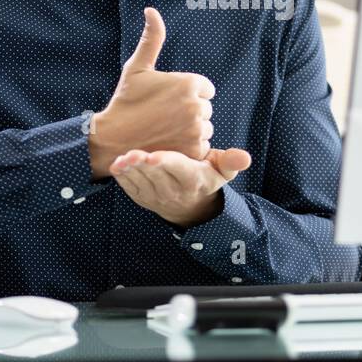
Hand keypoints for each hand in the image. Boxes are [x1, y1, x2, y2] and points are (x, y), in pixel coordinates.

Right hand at [88, 7, 215, 177]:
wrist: (113, 138)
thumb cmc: (126, 100)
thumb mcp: (137, 67)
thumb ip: (151, 39)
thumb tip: (151, 10)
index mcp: (189, 83)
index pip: (205, 88)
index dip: (187, 94)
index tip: (167, 101)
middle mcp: (196, 106)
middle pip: (206, 108)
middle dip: (189, 111)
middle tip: (164, 116)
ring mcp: (196, 130)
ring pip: (206, 127)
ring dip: (191, 129)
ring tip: (166, 129)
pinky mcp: (194, 151)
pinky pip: (203, 145)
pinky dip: (190, 146)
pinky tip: (170, 142)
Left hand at [110, 147, 251, 227]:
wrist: (191, 207)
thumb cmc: (206, 178)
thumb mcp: (222, 171)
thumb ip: (231, 162)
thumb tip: (245, 157)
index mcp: (191, 179)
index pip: (178, 169)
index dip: (166, 162)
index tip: (154, 155)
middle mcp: (172, 190)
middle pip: (155, 175)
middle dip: (142, 165)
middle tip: (131, 153)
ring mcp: (155, 197)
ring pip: (140, 182)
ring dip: (130, 171)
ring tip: (121, 159)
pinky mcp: (141, 198)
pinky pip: (130, 188)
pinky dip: (123, 178)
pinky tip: (116, 166)